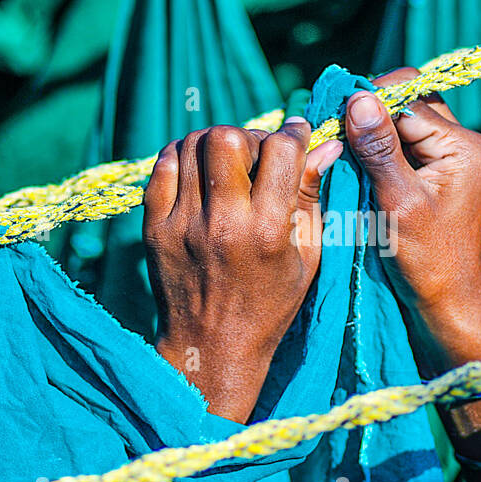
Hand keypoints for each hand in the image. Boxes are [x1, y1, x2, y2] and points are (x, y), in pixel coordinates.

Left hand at [143, 119, 342, 421]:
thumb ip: (311, 197)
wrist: (211, 347)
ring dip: (216, 143)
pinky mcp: (154, 227)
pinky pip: (163, 164)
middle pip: (229, 138)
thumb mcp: (306, 256)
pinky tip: (200, 173)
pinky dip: (184, 156)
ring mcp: (182, 224)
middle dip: (250, 136)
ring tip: (229, 163)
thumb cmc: (271, 304)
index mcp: (268, 232)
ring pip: (193, 144)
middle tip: (257, 155)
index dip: (294, 134)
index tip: (297, 135)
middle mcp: (222, 224)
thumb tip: (326, 145)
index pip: (281, 151)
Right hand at [343, 68, 480, 373]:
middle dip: (369, 113)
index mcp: (463, 145)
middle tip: (333, 133)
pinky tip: (354, 166)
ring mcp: (451, 158)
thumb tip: (358, 96)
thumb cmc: (426, 262)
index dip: (365, 103)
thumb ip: (379, 150)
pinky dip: (378, 151)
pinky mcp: (437, 174)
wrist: (447, 304)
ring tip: (341, 150)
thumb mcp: (398, 202)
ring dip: (372, 132)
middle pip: (408, 102)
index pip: (406, 99)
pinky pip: (404, 145)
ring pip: (403, 122)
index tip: (327, 118)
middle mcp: (462, 143)